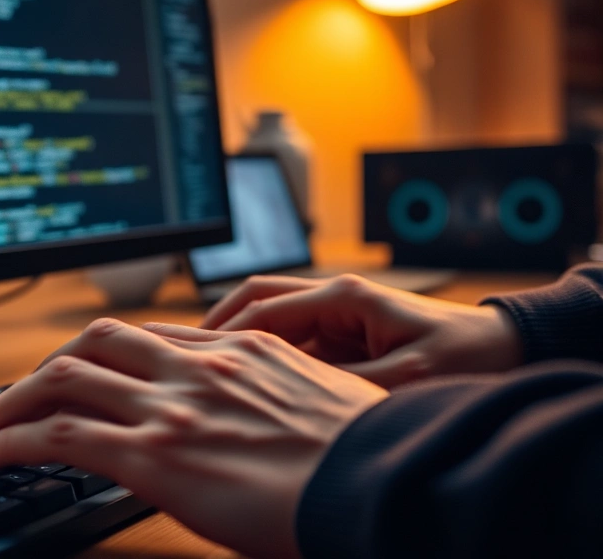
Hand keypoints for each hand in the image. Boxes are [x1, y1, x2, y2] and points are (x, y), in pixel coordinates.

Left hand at [0, 319, 387, 558]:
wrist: (388, 483)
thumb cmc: (371, 456)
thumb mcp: (326, 407)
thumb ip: (278, 401)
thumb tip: (262, 424)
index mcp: (241, 350)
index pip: (146, 337)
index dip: (98, 356)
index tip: (75, 376)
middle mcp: (199, 365)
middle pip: (93, 341)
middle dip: (42, 367)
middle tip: (14, 399)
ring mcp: (173, 404)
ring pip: (60, 377)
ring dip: (6, 403)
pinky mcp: (155, 453)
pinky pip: (58, 434)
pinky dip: (11, 440)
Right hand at [201, 274, 523, 387]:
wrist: (503, 347)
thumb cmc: (463, 356)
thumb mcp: (404, 378)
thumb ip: (344, 382)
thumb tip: (289, 393)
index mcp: (344, 297)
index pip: (265, 307)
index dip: (225, 334)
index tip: (195, 357)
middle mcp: (335, 296)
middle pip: (256, 297)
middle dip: (217, 323)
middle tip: (185, 353)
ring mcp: (337, 310)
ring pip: (268, 312)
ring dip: (237, 336)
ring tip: (207, 366)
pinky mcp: (343, 328)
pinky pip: (291, 334)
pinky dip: (264, 351)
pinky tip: (250, 378)